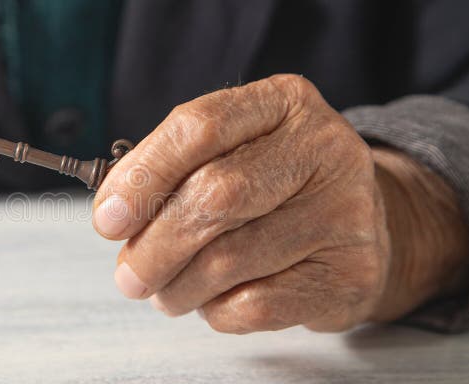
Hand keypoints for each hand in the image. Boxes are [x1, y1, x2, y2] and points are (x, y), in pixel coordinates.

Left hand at [92, 74, 468, 332]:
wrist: (360, 227)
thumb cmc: (274, 187)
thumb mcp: (230, 153)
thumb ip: (172, 171)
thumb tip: (114, 216)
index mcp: (284, 102)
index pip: (199, 127)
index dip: (143, 175)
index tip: (108, 219)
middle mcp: (324, 148)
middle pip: (214, 196)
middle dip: (155, 244)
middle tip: (128, 276)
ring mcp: (345, 212)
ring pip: (229, 259)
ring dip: (178, 286)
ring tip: (163, 291)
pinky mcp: (350, 273)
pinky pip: (257, 304)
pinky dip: (216, 310)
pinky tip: (211, 301)